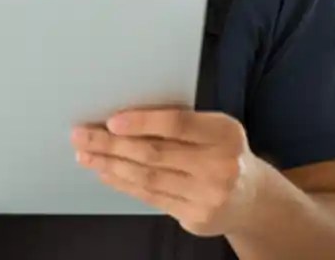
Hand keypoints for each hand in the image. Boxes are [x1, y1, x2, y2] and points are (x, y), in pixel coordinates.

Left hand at [71, 108, 260, 236]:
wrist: (253, 199)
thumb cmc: (222, 153)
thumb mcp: (213, 130)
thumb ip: (178, 124)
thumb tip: (121, 119)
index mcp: (224, 133)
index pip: (177, 124)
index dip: (142, 122)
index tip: (111, 121)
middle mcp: (220, 165)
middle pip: (155, 153)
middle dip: (111, 144)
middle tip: (82, 136)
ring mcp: (209, 195)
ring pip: (148, 177)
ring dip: (110, 165)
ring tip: (86, 155)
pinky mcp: (197, 216)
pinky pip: (151, 197)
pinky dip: (124, 184)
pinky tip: (106, 174)